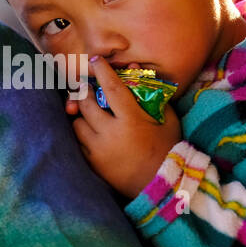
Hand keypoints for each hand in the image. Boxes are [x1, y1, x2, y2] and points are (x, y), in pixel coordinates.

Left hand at [65, 56, 182, 197]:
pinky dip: (82, 133)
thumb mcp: (168, 121)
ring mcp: (99, 149)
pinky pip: (78, 141)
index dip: (103, 72)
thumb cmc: (167, 149)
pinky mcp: (93, 163)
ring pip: (78, 123)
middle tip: (87, 86)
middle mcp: (111, 133)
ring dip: (82, 114)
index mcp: (132, 120)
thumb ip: (154, 98)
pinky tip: (90, 130)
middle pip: (87, 104)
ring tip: (89, 111)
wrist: (159, 185)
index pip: (113, 89)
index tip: (95, 60)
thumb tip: (138, 75)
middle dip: (85, 92)